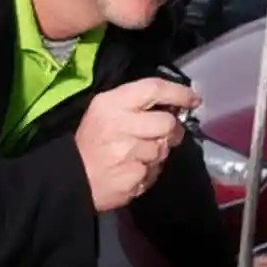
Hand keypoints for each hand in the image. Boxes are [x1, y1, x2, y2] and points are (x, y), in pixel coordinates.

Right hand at [75, 77, 199, 211]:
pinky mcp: (135, 177)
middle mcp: (122, 125)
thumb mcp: (104, 110)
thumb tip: (174, 103)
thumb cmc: (92, 139)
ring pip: (163, 149)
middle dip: (173, 129)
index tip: (193, 99)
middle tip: (167, 133)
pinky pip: (156, 171)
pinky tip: (133, 168)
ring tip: (138, 153)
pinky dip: (150, 170)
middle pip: (167, 123)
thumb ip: (136, 103)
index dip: (179, 92)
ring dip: (158, 151)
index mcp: (112, 104)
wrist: (72, 177)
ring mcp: (129, 153)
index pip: (154, 89)